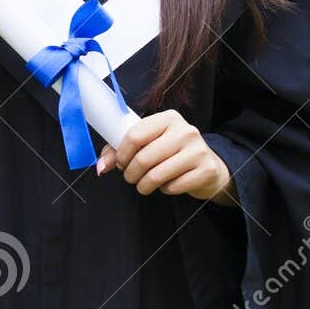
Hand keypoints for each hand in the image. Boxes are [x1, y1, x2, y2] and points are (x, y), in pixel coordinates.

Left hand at [100, 109, 234, 202]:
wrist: (208, 165)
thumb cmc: (172, 153)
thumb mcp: (149, 143)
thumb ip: (120, 151)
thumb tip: (101, 166)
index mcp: (169, 118)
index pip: (135, 135)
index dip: (121, 154)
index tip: (120, 162)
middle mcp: (185, 131)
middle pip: (144, 158)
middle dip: (130, 174)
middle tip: (131, 177)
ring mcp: (198, 150)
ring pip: (156, 175)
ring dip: (143, 185)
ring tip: (144, 184)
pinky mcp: (205, 170)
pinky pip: (172, 187)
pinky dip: (164, 190)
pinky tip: (168, 183)